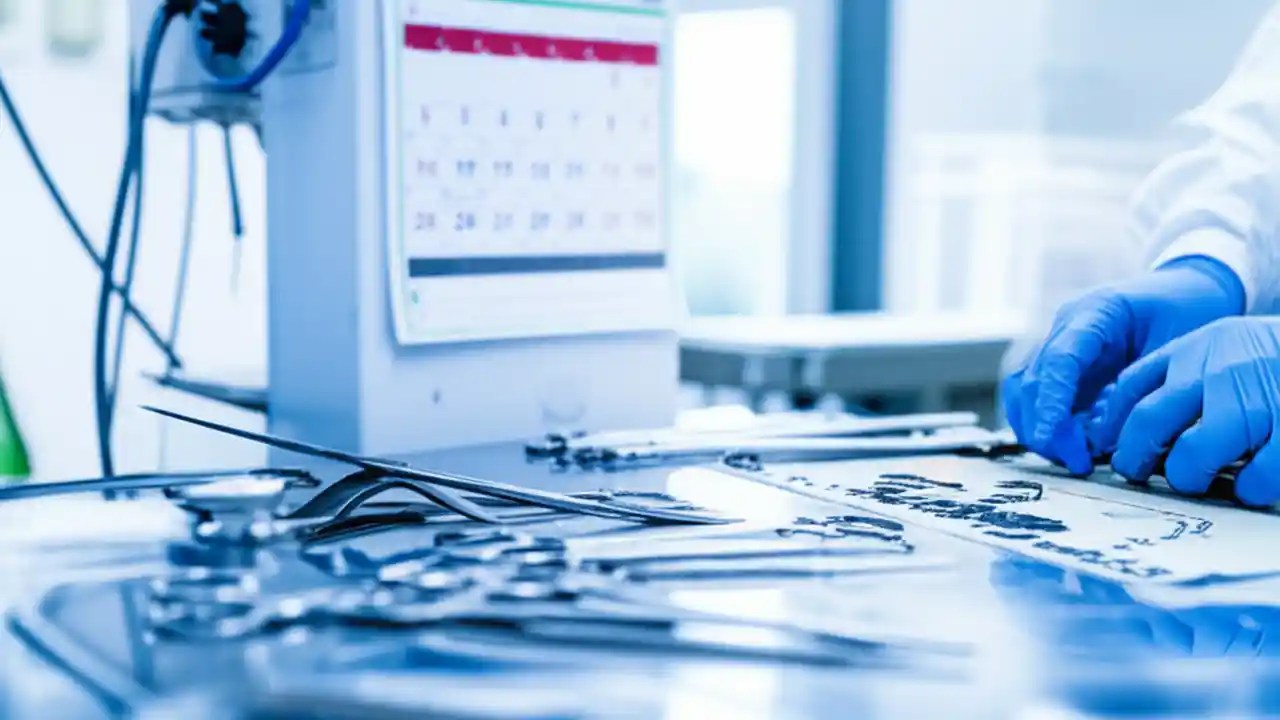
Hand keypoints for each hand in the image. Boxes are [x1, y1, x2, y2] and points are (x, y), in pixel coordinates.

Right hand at [1003, 257, 1243, 474]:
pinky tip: (1076, 446)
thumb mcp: (1179, 340)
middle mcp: (1065, 328)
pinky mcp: (1062, 368)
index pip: (1058, 360)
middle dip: (1044, 428)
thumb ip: (1143, 386)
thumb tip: (1113, 435)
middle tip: (1077, 462)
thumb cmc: (1188, 307)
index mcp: (1094, 313)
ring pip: (1022, 394)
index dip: (1050, 401)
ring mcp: (1059, 346)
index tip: (1050, 437)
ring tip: (1075, 459)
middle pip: (1029, 382)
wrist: (1189, 287)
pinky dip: (1050, 427)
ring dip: (1039, 431)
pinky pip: (1039, 401)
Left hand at [1090, 317, 1279, 506]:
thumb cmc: (1277, 360)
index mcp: (1200, 346)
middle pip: (1149, 422)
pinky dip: (1250, 489)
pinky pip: (1257, 477)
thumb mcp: (1228, 347)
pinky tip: (1254, 485)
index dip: (1115, 426)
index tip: (1114, 453)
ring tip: (1199, 480)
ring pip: (1193, 455)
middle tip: (1143, 474)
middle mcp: (1221, 367)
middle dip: (1135, 458)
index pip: (1134, 386)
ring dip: (1189, 476)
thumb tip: (1125, 427)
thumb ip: (1184, 375)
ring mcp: (1260, 395)